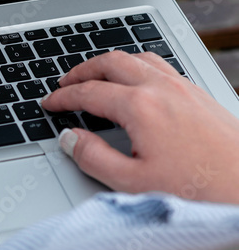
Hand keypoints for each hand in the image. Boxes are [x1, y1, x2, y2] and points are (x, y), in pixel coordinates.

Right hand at [43, 50, 238, 203]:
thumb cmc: (199, 192)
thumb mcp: (134, 184)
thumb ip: (93, 158)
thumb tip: (70, 139)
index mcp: (140, 107)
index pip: (89, 92)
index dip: (63, 97)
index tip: (50, 103)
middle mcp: (162, 88)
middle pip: (111, 62)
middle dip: (83, 70)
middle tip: (65, 82)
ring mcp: (184, 88)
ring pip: (138, 57)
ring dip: (112, 63)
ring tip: (98, 76)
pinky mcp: (200, 95)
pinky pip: (161, 65)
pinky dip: (138, 66)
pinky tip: (138, 84)